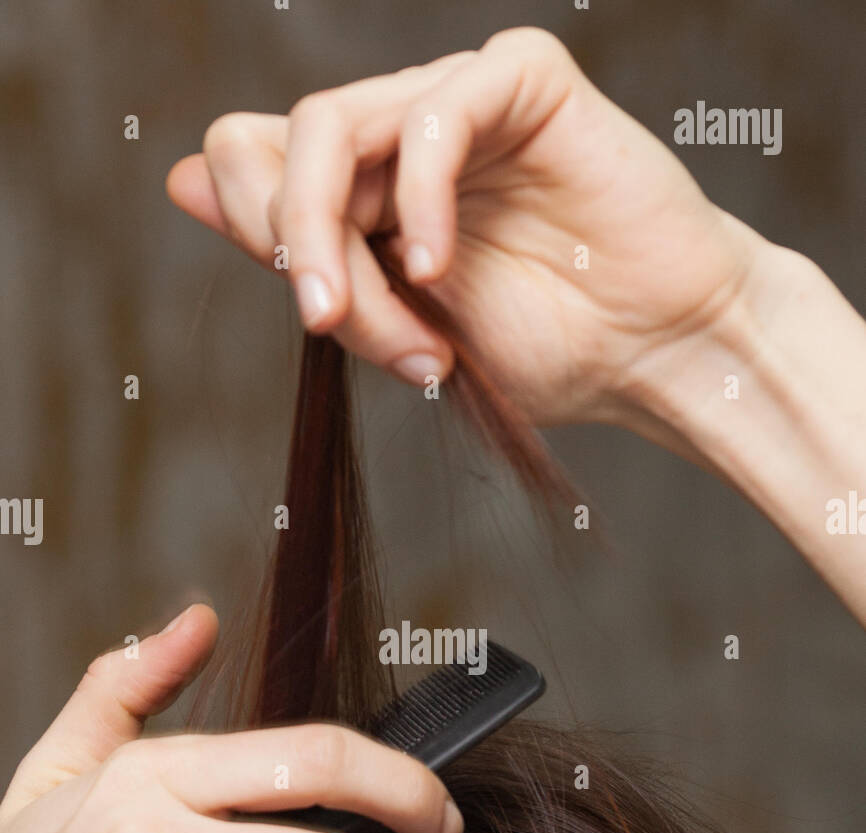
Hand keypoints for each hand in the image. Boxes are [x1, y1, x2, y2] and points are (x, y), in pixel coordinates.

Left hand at [166, 26, 758, 424]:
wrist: (656, 355)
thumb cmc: (548, 348)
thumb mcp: (398, 322)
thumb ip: (302, 253)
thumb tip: (181, 177)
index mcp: (366, 188)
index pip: (247, 159)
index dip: (261, 234)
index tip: (324, 328)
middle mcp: (397, 133)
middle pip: (272, 143)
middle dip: (296, 251)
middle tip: (343, 331)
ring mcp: (455, 99)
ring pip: (329, 128)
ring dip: (345, 247)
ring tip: (413, 330)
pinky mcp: (519, 78)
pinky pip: (429, 116)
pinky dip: (421, 202)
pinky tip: (441, 268)